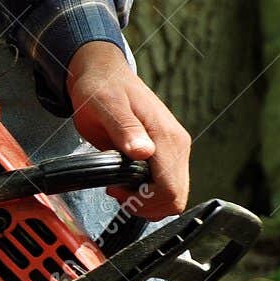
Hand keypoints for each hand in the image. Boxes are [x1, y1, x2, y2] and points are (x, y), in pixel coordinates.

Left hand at [66, 41, 191, 217]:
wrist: (104, 75)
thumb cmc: (102, 87)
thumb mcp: (106, 105)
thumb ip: (124, 128)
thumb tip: (142, 152)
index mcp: (167, 136)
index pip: (171, 190)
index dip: (144, 201)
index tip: (117, 190)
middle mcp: (177, 145)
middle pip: (175, 198)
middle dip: (144, 205)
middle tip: (116, 190)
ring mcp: (173, 150)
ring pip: (172, 196)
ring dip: (144, 201)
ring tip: (118, 186)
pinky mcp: (165, 153)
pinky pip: (164, 186)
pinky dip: (145, 193)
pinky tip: (125, 182)